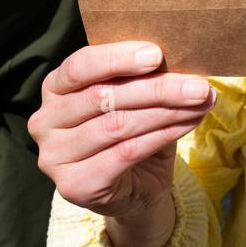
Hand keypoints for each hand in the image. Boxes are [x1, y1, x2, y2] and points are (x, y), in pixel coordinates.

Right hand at [29, 41, 215, 246]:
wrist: (137, 191)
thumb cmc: (134, 133)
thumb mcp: (136, 98)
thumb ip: (143, 77)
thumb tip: (180, 56)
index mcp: (54, 88)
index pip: (80, 66)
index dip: (118, 58)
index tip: (157, 55)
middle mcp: (45, 121)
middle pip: (103, 96)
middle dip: (157, 88)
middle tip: (198, 86)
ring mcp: (54, 157)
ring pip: (118, 125)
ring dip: (167, 112)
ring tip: (201, 103)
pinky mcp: (75, 185)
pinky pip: (126, 152)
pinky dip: (163, 135)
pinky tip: (189, 123)